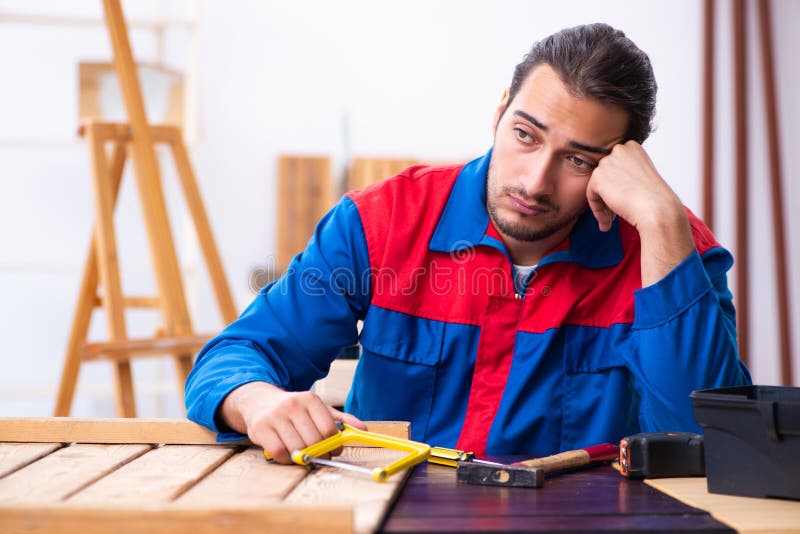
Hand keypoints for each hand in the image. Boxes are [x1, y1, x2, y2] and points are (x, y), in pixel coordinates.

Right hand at [219, 381, 366, 463]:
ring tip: (303, 454)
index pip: (329, 429)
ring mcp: (275, 416)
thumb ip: (340, 420)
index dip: (333, 445)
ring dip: (302, 457)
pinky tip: (288, 454)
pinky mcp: (261, 428)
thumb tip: (363, 429)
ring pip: (297, 448)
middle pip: (314, 441)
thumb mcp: (318, 410)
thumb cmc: (294, 410)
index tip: (332, 449)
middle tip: (318, 455)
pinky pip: (279, 452)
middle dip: (319, 453)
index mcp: (310, 399)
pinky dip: (286, 459)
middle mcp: (292, 405)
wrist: (259, 401)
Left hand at [586, 140, 682, 231]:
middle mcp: (618, 150)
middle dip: (608, 196)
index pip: (614, 167)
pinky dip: (597, 210)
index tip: (622, 199)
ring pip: (597, 187)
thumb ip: (625, 174)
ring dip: (603, 205)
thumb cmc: (655, 197)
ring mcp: (607, 162)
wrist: (657, 208)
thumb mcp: (641, 176)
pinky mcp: (598, 176)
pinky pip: (591, 195)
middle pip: (604, 176)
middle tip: (614, 213)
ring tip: (611, 220)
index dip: (617, 186)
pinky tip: (607, 221)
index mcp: (631, 147)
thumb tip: (611, 182)